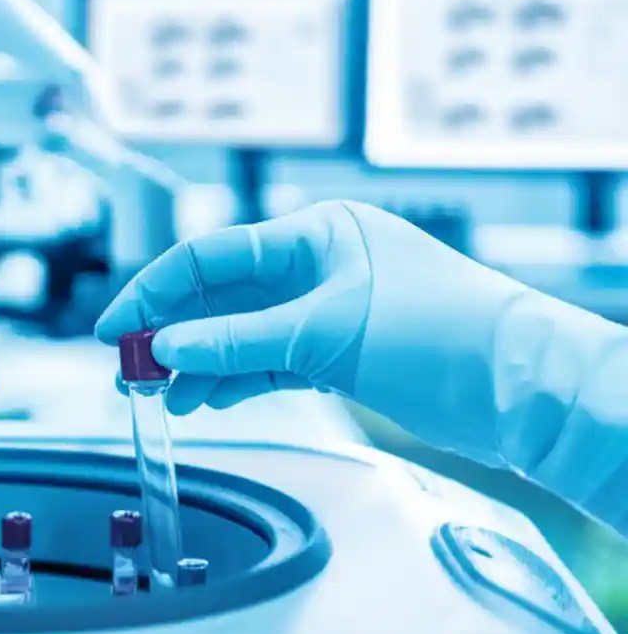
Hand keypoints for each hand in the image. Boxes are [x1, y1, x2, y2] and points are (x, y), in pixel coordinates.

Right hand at [96, 201, 529, 417]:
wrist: (517, 389)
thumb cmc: (440, 333)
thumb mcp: (324, 331)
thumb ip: (237, 341)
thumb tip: (165, 346)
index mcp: (314, 234)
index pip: (213, 256)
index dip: (156, 291)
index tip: (116, 328)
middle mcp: (315, 266)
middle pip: (220, 297)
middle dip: (172, 332)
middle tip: (131, 370)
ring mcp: (324, 310)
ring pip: (239, 334)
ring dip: (199, 363)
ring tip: (162, 397)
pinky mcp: (336, 352)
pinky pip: (266, 361)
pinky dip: (234, 380)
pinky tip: (206, 399)